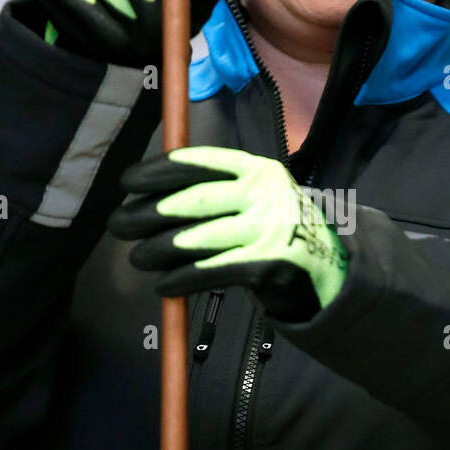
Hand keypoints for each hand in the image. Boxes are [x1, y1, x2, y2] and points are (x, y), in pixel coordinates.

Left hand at [107, 145, 349, 320]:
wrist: (330, 271)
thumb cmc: (276, 232)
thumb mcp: (255, 199)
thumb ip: (215, 192)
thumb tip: (148, 197)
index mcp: (257, 170)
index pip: (200, 163)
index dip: (159, 171)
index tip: (128, 182)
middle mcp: (265, 193)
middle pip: (193, 200)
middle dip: (148, 213)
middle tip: (120, 224)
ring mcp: (269, 228)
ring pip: (198, 238)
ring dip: (159, 250)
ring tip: (138, 258)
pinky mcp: (268, 265)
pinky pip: (211, 271)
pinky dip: (181, 279)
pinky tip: (164, 286)